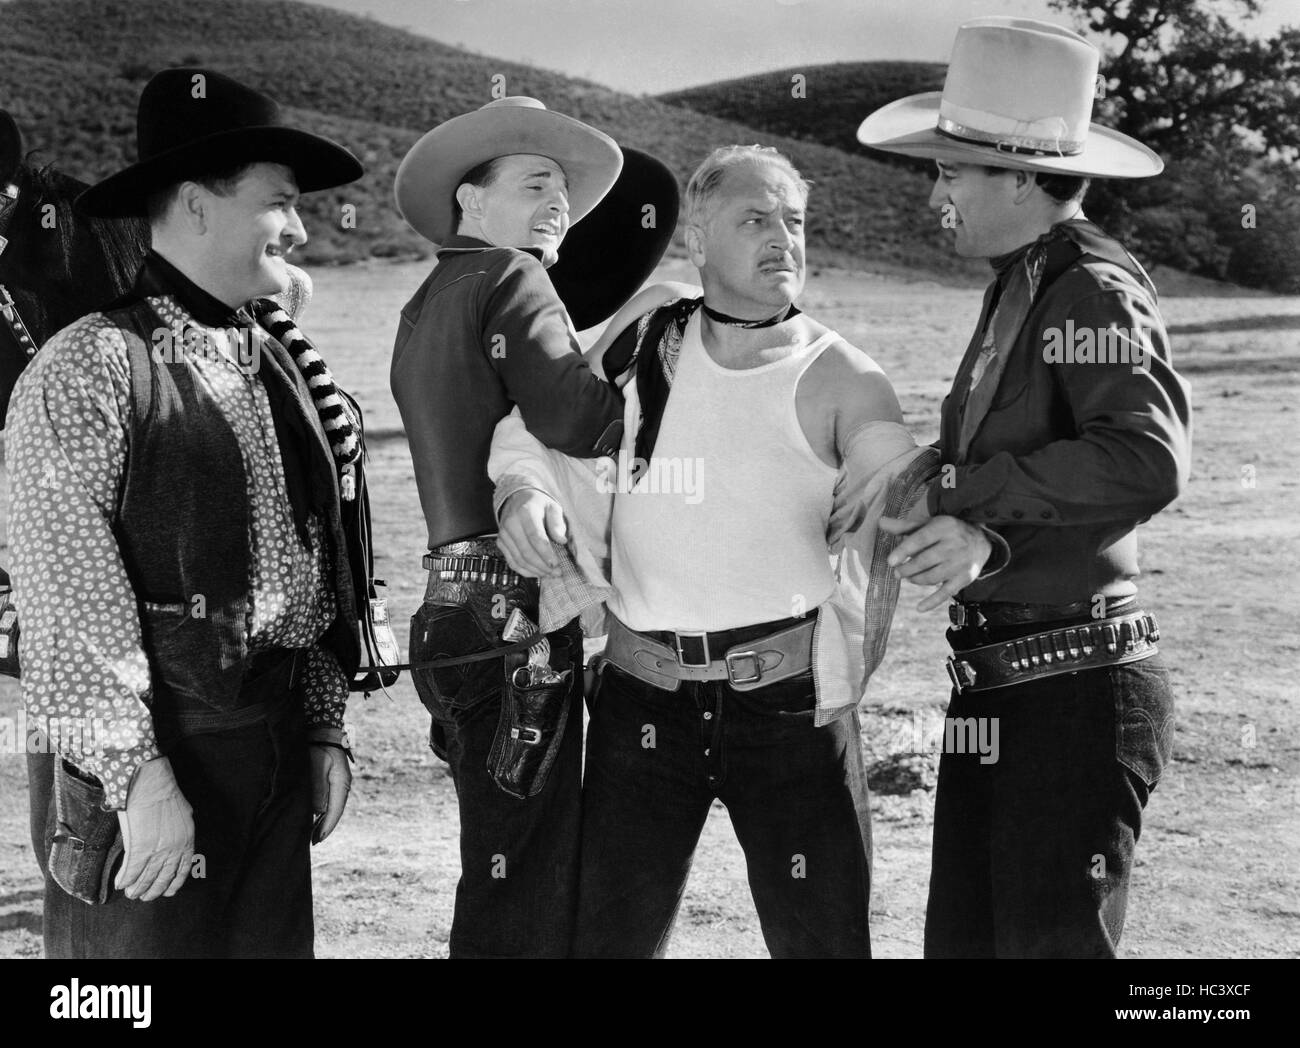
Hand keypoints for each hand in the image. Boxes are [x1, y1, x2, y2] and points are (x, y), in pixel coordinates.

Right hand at [115, 756, 194, 901]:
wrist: (150, 783)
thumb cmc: (165, 793)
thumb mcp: (183, 814)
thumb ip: (181, 830)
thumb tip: (177, 839)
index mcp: (187, 840)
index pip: (183, 869)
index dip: (174, 883)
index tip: (168, 892)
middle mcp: (175, 848)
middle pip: (164, 877)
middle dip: (153, 890)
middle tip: (144, 896)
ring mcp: (158, 850)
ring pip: (147, 877)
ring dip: (137, 888)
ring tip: (131, 894)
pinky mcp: (140, 848)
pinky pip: (132, 870)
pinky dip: (125, 879)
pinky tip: (120, 883)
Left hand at [310, 744, 350, 844]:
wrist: (321, 731)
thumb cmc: (317, 747)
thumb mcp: (315, 766)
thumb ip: (317, 788)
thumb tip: (318, 811)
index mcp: (341, 783)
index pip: (335, 810)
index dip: (326, 827)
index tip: (317, 840)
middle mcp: (343, 785)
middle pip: (335, 811)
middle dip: (325, 828)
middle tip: (313, 843)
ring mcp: (339, 783)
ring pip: (332, 807)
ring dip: (323, 821)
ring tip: (313, 835)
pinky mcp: (333, 781)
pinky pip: (329, 801)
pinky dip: (323, 812)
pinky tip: (315, 818)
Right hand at [497, 489, 567, 577]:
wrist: (517, 499)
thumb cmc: (538, 505)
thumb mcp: (552, 507)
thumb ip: (557, 523)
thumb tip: (561, 540)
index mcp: (525, 512)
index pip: (535, 537)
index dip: (546, 553)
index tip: (556, 564)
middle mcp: (511, 523)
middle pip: (526, 552)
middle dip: (542, 566)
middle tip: (556, 572)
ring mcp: (504, 534)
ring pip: (519, 559)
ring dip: (535, 570)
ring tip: (549, 574)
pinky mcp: (501, 542)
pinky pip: (512, 562)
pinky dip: (525, 571)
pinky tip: (536, 573)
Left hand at [879, 514, 992, 612]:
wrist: (981, 540)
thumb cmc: (946, 532)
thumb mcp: (928, 524)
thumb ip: (904, 526)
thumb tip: (880, 522)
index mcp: (943, 527)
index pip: (921, 539)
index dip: (904, 550)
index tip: (890, 561)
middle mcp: (954, 544)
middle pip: (925, 560)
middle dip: (907, 569)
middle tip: (897, 573)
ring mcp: (961, 562)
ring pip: (933, 577)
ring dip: (916, 580)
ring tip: (908, 578)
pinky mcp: (965, 577)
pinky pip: (947, 592)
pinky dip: (933, 602)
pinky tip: (919, 608)